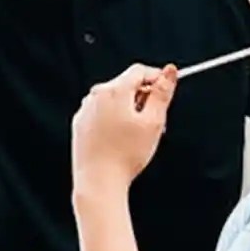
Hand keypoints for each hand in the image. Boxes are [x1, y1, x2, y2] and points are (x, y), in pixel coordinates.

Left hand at [71, 63, 178, 195]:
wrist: (99, 179)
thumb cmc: (126, 154)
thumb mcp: (153, 122)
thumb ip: (162, 93)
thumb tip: (170, 71)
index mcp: (113, 91)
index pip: (139, 71)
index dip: (156, 78)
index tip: (166, 89)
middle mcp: (95, 96)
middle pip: (125, 84)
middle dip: (143, 96)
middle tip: (154, 120)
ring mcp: (85, 109)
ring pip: (113, 98)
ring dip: (129, 108)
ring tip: (137, 133)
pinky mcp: (80, 122)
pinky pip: (101, 112)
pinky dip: (113, 118)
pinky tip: (119, 138)